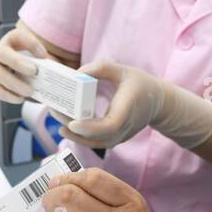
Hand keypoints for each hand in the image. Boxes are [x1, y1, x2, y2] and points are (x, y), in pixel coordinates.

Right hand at [0, 25, 47, 103]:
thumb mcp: (41, 56)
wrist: (21, 70)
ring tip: (30, 91)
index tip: (43, 55)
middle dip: (18, 63)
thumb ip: (48, 62)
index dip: (30, 43)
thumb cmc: (35, 60)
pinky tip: (20, 98)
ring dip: (14, 83)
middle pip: (3, 54)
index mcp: (13, 39)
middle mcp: (0, 52)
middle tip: (34, 71)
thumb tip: (55, 74)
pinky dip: (7, 95)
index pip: (18, 36)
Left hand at [62, 60, 211, 148]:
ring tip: (55, 115)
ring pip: (93, 143)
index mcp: (127, 110)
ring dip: (72, 132)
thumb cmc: (140, 84)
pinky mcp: (114, 139)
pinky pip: (94, 142)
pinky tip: (64, 123)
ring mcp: (119, 137)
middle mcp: (124, 128)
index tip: (73, 122)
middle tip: (54, 111)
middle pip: (96, 137)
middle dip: (72, 127)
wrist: (158, 103)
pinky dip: (79, 135)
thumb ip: (100, 68)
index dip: (90, 128)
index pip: (109, 126)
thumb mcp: (123, 70)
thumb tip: (77, 73)